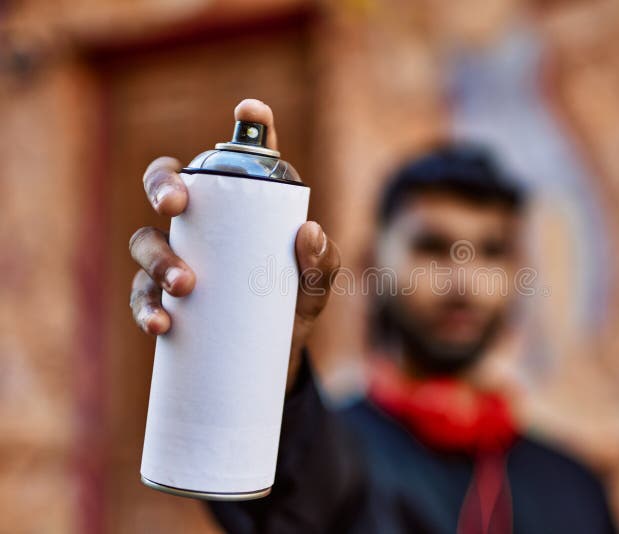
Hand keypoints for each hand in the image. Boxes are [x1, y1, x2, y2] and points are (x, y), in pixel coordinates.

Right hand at [128, 99, 339, 390]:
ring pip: (145, 242)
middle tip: (175, 204)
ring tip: (183, 283)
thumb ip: (321, 262)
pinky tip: (162, 322)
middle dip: (162, 185)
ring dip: (156, 258)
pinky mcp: (165, 301)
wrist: (274, 359)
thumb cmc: (293, 305)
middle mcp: (201, 226)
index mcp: (240, 209)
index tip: (251, 111)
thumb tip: (308, 230)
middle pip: (166, 186)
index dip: (248, 126)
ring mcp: (177, 260)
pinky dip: (147, 308)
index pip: (238, 159)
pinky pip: (142, 297)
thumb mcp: (315, 285)